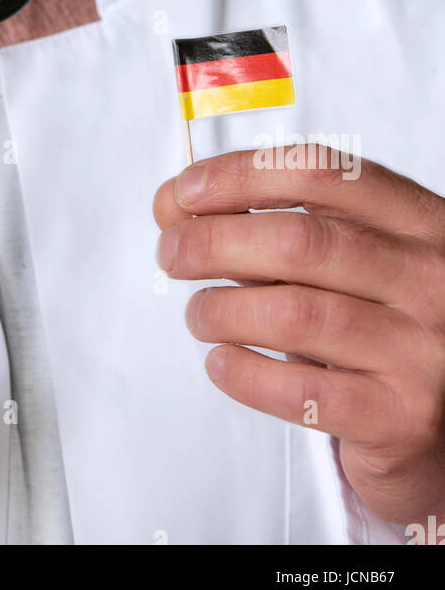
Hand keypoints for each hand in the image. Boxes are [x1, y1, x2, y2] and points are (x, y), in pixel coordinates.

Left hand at [153, 149, 444, 527]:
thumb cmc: (382, 324)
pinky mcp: (400, 417)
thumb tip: (171, 203)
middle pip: (299, 240)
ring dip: (223, 309)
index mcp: (419, 222)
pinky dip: (245, 373)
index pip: (321, 172)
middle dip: (214, 242)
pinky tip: (224, 362)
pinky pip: (302, 391)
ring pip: (295, 314)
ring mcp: (422, 350)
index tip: (186, 191)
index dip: (240, 174)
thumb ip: (266, 224)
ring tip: (200, 314)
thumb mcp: (344, 257)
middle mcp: (429, 278)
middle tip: (173, 254)